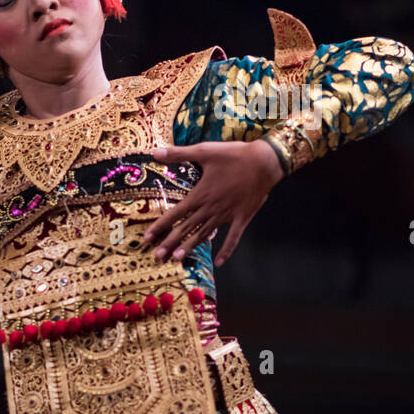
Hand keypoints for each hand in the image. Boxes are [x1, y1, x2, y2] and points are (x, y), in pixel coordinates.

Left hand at [143, 140, 284, 265]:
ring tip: (177, 259)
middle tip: (157, 256)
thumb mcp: (205, 151)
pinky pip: (232, 239)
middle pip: (186, 228)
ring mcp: (227, 215)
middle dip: (170, 242)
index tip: (148, 238)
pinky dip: (226, 251)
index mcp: (201, 194)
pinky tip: (219, 262)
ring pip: (204, 235)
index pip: (175, 213)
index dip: (160, 226)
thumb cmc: (234, 155)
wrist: (264, 162)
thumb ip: (178, 153)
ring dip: (190, 247)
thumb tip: (154, 152)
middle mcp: (211, 208)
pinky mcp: (242, 218)